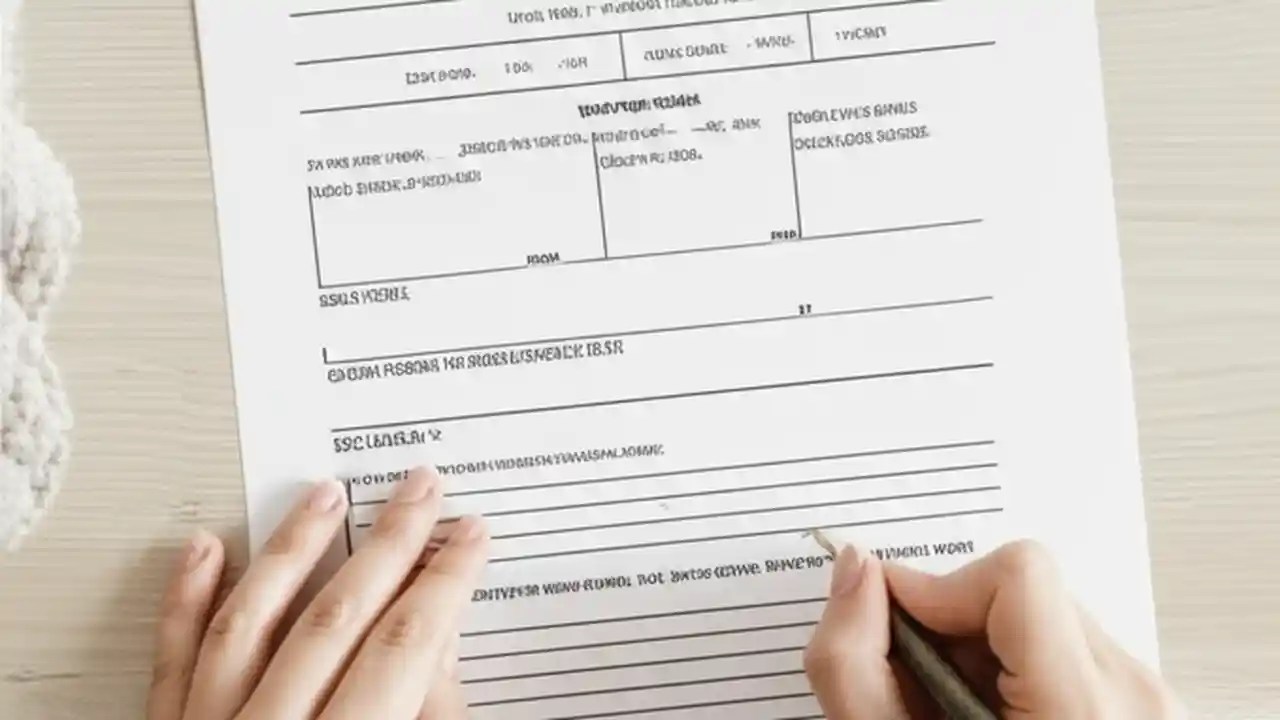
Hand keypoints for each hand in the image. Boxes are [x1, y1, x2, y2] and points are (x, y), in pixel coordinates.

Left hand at [147, 467, 488, 719]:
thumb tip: (441, 649)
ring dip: (292, 549)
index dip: (446, 583)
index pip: (403, 646)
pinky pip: (173, 662)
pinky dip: (188, 601)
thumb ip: (428, 718)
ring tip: (324, 493)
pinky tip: (204, 551)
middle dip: (389, 545)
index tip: (470, 538)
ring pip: (249, 623)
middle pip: (335, 619)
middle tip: (420, 490)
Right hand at [803, 540, 1184, 718]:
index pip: (1016, 576)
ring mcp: (1153, 708)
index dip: (937, 590)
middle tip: (918, 692)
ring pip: (1046, 619)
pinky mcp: (1149, 714)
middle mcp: (1137, 702)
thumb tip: (856, 575)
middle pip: (1025, 593)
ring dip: (983, 655)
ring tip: (957, 718)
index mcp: (1081, 714)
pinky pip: (1071, 653)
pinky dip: (1017, 676)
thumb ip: (855, 663)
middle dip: (953, 629)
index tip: (892, 625)